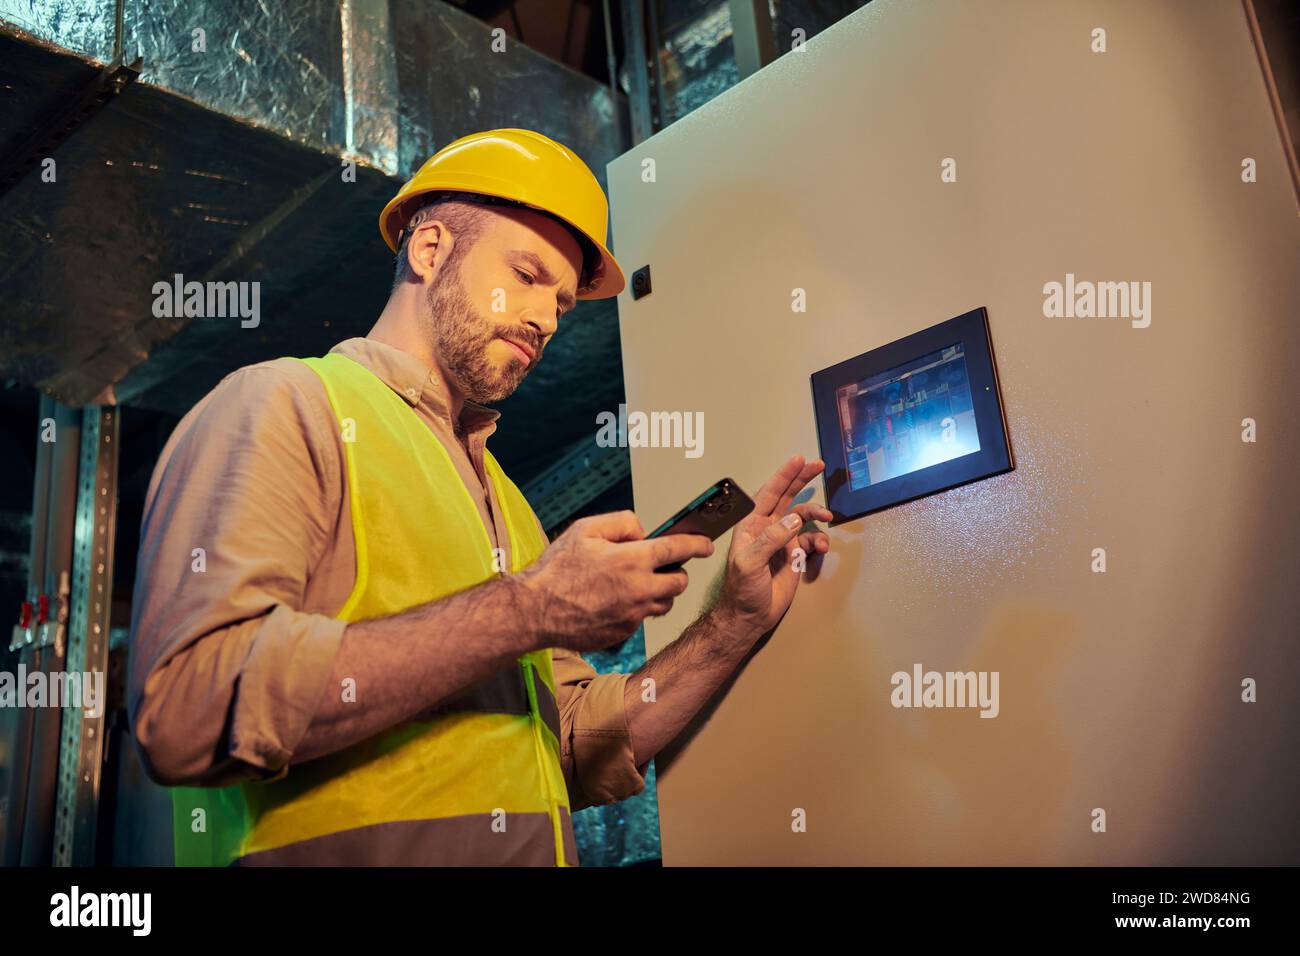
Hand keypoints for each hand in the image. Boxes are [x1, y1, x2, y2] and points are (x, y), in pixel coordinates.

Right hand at [518, 510, 713, 652]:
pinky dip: (637, 608)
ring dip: (659, 592)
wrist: (534, 611)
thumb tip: (643, 531)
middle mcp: (639, 589)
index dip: (697, 544)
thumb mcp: (585, 529)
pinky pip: (642, 619)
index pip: (679, 549)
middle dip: (676, 571)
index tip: (705, 544)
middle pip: (680, 581)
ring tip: (636, 583)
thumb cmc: (557, 568)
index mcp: (632, 559)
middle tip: (662, 565)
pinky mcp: (624, 633)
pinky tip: (615, 601)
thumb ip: (621, 522)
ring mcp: (633, 615)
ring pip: (664, 603)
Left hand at [714, 454, 831, 637]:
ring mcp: (782, 539)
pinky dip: (820, 539)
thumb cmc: (742, 590)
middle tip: (819, 465)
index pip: (768, 493)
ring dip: (816, 513)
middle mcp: (767, 527)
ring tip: (827, 517)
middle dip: (802, 479)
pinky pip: (811, 538)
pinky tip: (822, 547)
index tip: (799, 460)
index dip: (784, 476)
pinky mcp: (794, 554)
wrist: (750, 616)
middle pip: (787, 496)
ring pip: (803, 516)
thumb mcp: (750, 562)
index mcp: (751, 524)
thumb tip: (794, 519)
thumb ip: (771, 539)